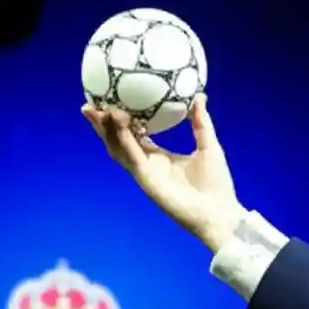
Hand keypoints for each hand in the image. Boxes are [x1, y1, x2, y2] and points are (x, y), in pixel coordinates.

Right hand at [81, 93, 246, 251]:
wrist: (219, 212)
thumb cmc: (215, 184)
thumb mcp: (208, 145)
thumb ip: (200, 122)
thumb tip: (199, 96)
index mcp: (158, 156)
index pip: (132, 135)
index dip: (119, 120)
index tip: (111, 101)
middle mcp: (146, 163)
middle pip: (116, 142)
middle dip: (102, 125)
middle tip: (90, 104)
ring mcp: (143, 172)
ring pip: (118, 148)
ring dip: (107, 130)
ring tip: (98, 111)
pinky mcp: (146, 179)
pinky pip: (131, 156)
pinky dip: (124, 138)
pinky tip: (120, 122)